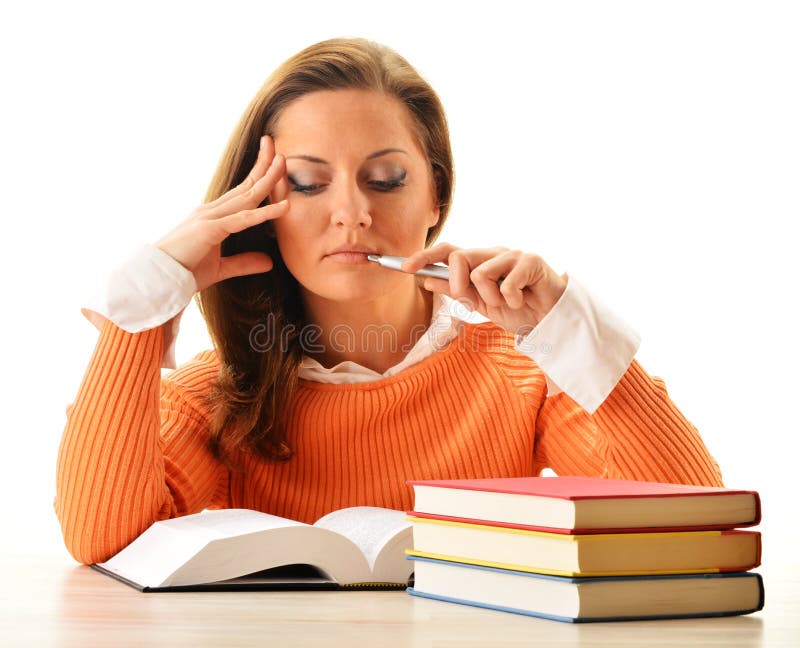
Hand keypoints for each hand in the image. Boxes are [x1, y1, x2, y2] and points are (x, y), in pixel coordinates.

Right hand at [154, 135, 289, 292]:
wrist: (157, 280)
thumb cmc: (183, 272)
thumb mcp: (221, 268)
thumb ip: (244, 263)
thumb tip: (268, 263)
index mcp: (214, 217)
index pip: (242, 193)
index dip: (259, 177)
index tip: (275, 162)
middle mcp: (211, 211)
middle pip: (245, 186)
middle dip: (264, 166)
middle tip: (282, 150)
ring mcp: (209, 218)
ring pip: (246, 196)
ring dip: (268, 179)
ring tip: (284, 163)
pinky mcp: (209, 230)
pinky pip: (243, 220)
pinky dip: (265, 213)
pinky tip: (284, 206)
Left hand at [401, 243, 567, 334]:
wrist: (549, 319)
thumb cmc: (517, 308)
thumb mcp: (481, 304)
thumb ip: (458, 291)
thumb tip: (428, 280)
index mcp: (480, 261)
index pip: (448, 251)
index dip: (425, 257)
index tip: (404, 268)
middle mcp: (493, 253)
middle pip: (458, 256)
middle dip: (457, 283)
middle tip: (471, 299)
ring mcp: (512, 254)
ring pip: (480, 272)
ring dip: (491, 298)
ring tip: (506, 302)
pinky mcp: (530, 260)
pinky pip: (506, 283)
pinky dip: (511, 299)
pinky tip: (522, 300)